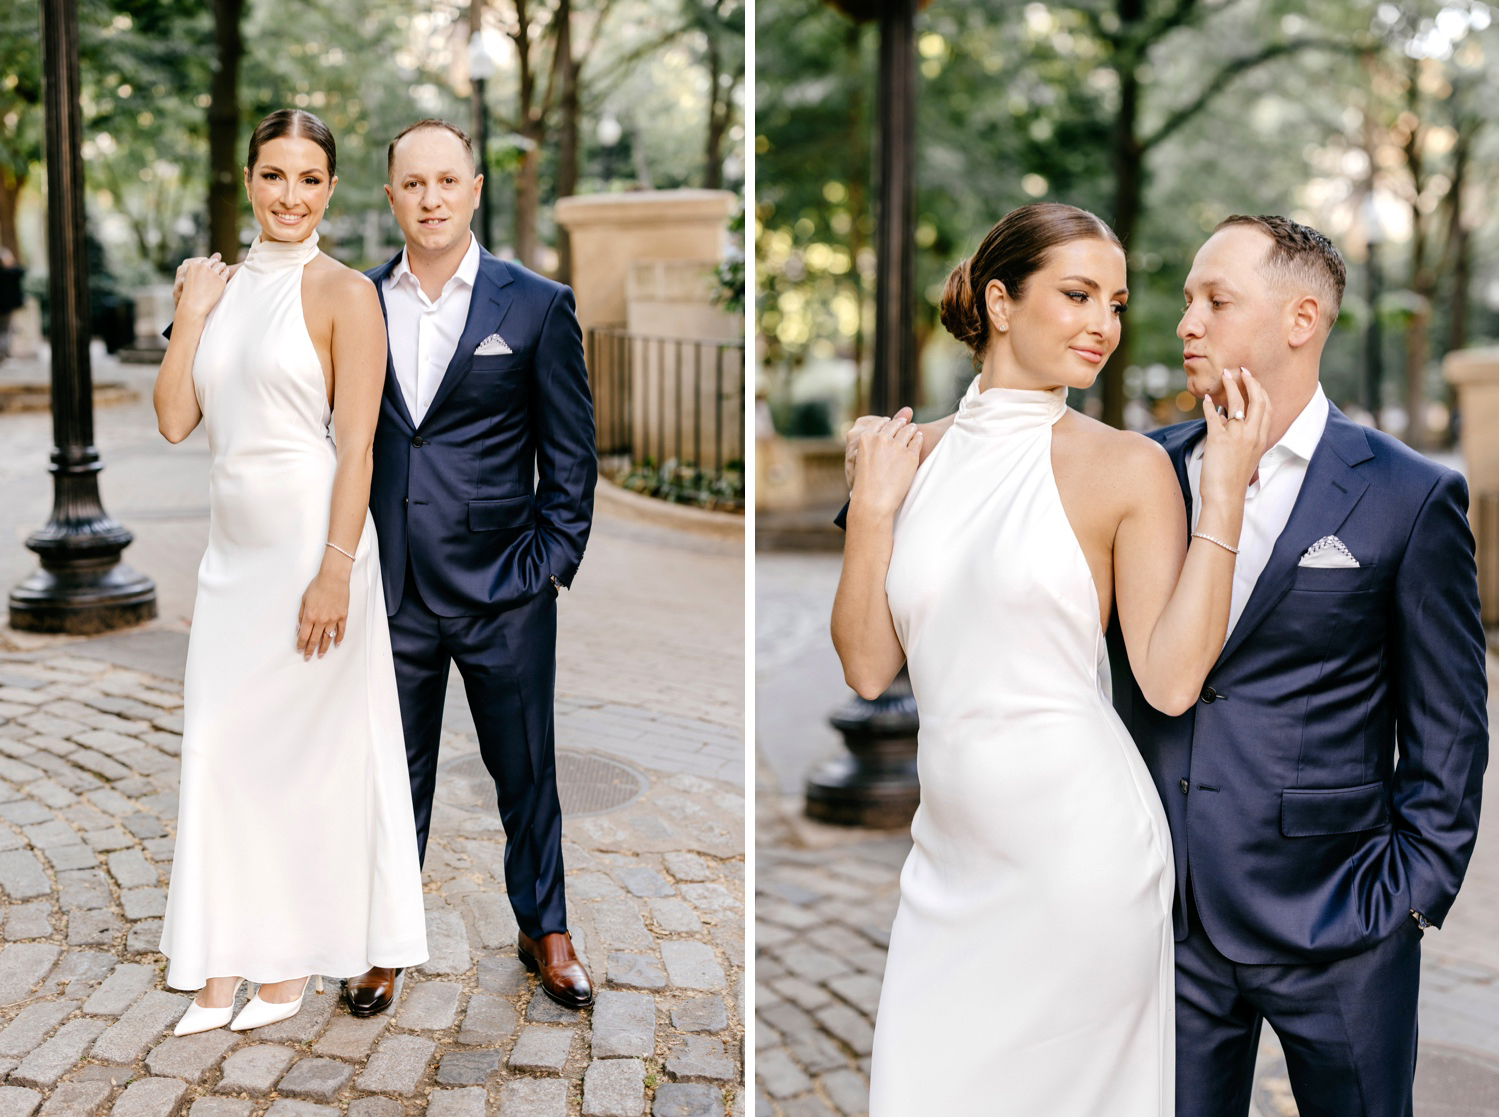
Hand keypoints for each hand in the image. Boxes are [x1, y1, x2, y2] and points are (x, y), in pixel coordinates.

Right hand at [176, 255, 229, 320]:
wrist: (193, 306)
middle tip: (218, 265)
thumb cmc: (190, 293)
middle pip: (213, 261)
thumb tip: (218, 253)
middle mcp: (203, 267)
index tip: (210, 265)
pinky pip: (226, 273)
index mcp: (193, 265)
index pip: (204, 260)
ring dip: (222, 266)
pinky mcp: (220, 281)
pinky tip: (226, 274)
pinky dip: (226, 272)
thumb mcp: (191, 276)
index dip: (208, 262)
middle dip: (215, 263)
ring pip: (220, 266)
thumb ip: (202, 265)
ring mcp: (212, 274)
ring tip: (223, 268)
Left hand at [295, 570, 348, 659]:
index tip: (299, 649)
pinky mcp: (342, 616)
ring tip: (321, 655)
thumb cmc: (317, 586)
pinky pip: (341, 631)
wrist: (333, 578)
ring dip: (323, 648)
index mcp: (310, 616)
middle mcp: (321, 620)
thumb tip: (299, 628)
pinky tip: (336, 645)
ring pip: (328, 638)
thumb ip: (301, 615)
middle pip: (315, 640)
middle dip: (310, 650)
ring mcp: (333, 619)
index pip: (304, 635)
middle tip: (308, 657)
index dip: (301, 644)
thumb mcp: (304, 599)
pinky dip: (338, 639)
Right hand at [849, 412, 922, 518]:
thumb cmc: (866, 484)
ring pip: (907, 431)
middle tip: (905, 423)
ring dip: (911, 428)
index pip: (879, 423)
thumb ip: (871, 444)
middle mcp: (881, 439)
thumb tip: (883, 430)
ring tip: (913, 429)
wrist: (873, 501)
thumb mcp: (861, 459)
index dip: (886, 422)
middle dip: (900, 422)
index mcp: (866, 438)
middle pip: (895, 425)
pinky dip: (918, 438)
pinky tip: (919, 437)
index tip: (890, 422)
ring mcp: (897, 447)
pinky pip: (917, 441)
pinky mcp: (910, 456)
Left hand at [1199, 367, 1271, 507]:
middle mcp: (1252, 434)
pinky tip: (1203, 399)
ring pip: (1236, 402)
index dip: (1260, 390)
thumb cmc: (1234, 479)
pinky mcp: (1218, 440)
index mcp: (1261, 438)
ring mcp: (1236, 436)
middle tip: (1240, 370)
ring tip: (1223, 375)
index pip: (1266, 407)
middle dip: (1249, 381)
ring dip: (1230, 386)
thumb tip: (1228, 419)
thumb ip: (1244, 438)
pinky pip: (1213, 415)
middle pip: (1257, 399)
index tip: (1252, 379)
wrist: (1226, 496)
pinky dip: (1207, 405)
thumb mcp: (1246, 456)